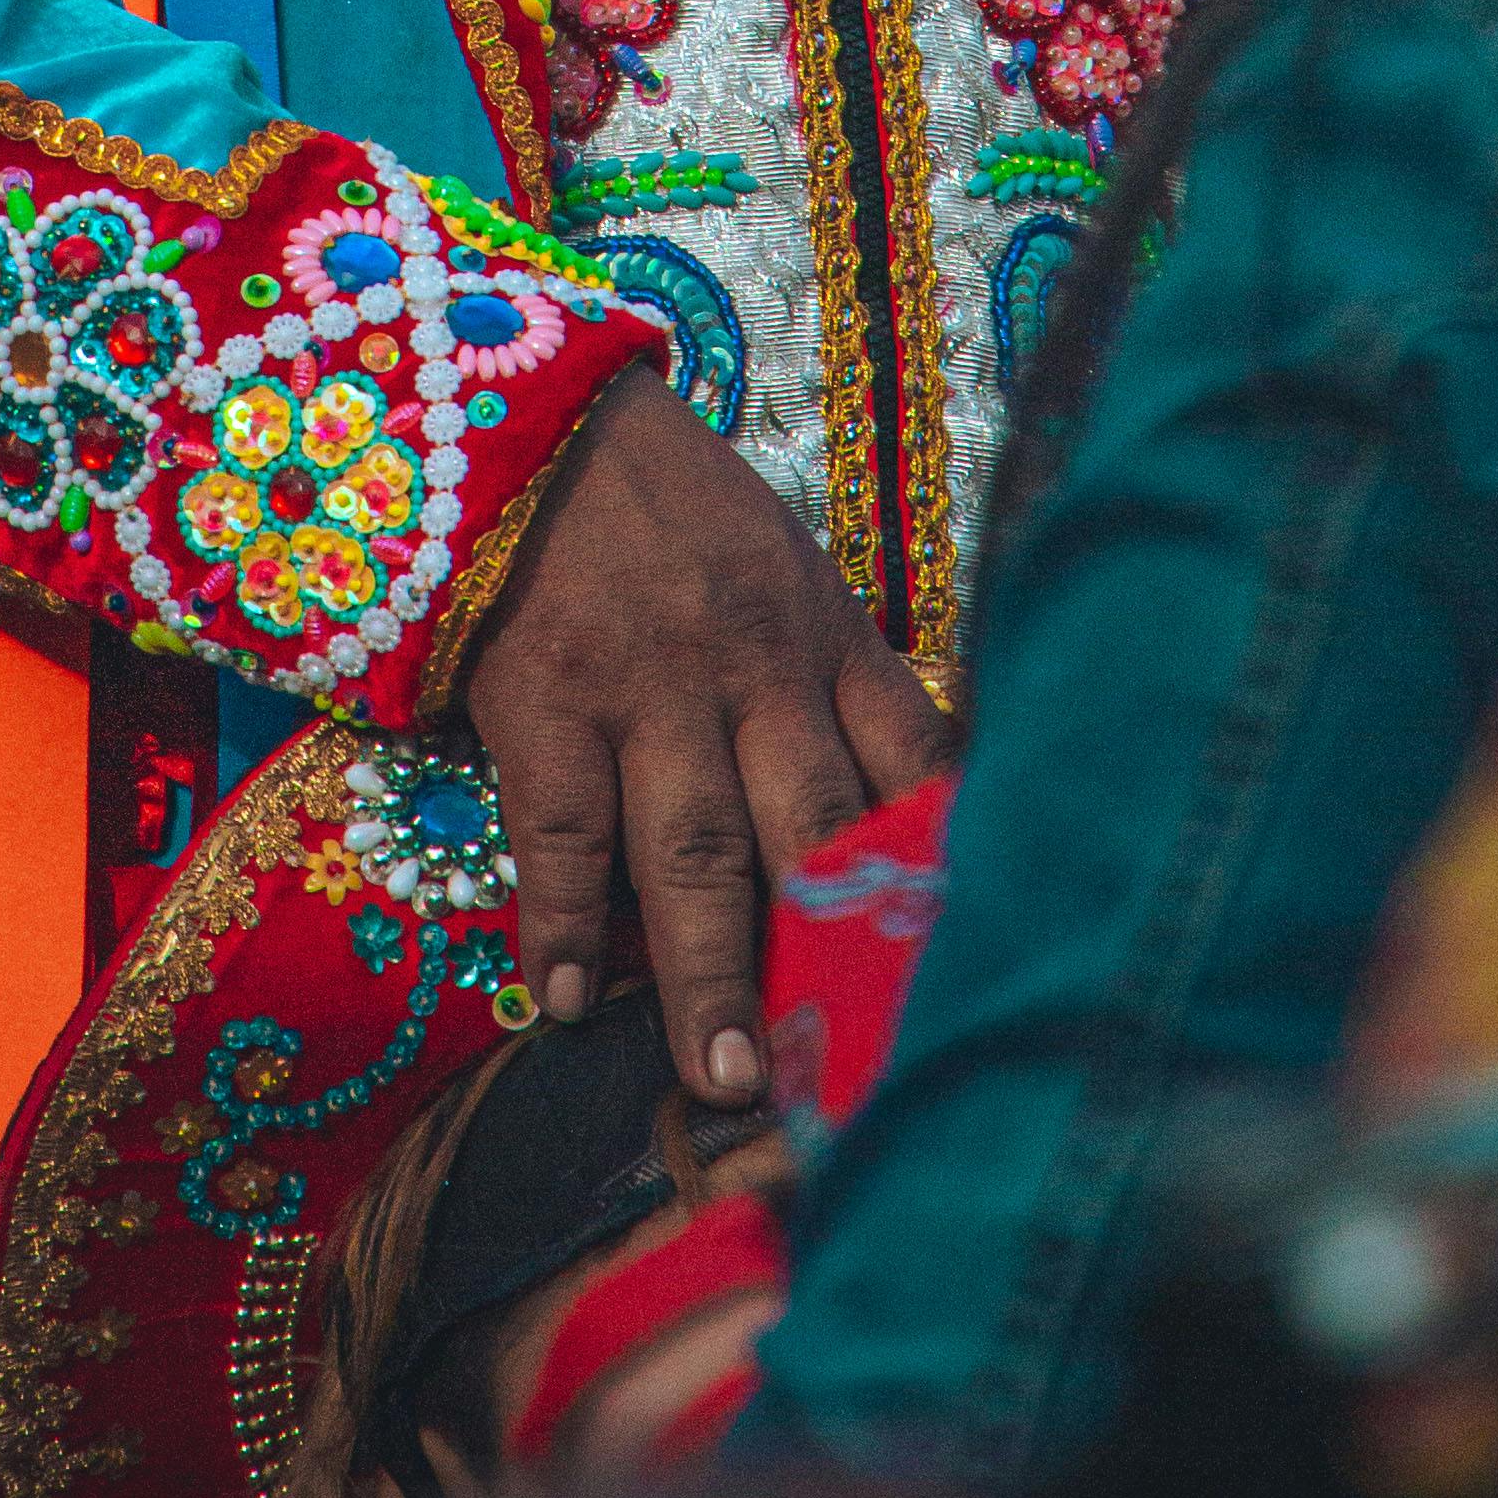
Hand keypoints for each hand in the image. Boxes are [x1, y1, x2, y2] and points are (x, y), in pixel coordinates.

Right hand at [459, 364, 951, 1107]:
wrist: (539, 419)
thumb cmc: (678, 513)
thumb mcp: (791, 572)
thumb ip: (842, 687)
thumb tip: (911, 827)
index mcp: (827, 637)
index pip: (911, 764)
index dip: (937, 874)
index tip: (958, 980)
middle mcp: (753, 668)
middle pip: (812, 828)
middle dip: (833, 955)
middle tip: (847, 1074)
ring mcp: (647, 684)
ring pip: (695, 850)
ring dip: (712, 973)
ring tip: (725, 1078)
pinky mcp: (544, 695)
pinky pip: (560, 828)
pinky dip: (563, 921)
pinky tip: (568, 999)